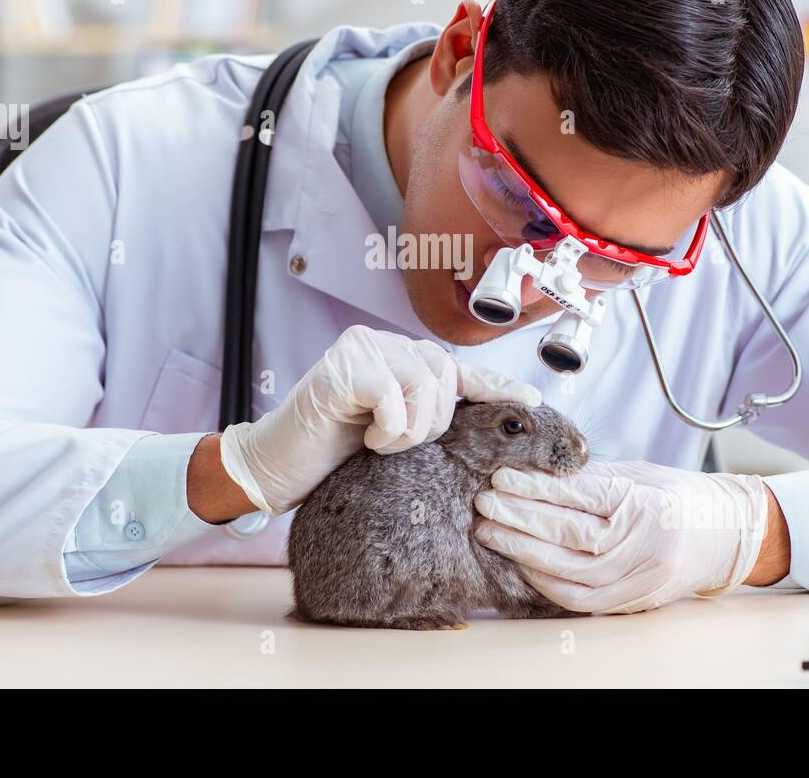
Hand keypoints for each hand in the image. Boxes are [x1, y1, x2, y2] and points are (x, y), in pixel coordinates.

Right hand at [220, 325, 540, 514]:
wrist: (276, 466)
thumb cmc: (332, 453)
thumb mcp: (392, 432)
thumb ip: (426, 414)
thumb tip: (486, 422)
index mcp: (397, 356)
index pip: (457, 368)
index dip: (495, 385)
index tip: (531, 402)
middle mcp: (381, 342)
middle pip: (445, 375)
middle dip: (433, 423)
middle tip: (396, 444)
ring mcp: (360, 349)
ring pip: (424, 384)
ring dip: (410, 429)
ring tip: (378, 443)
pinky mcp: (343, 368)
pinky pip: (393, 395)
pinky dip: (388, 426)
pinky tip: (364, 436)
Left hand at [473, 460, 769, 613]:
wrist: (729, 535)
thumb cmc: (677, 496)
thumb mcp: (638, 474)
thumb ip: (589, 478)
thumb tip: (533, 473)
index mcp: (646, 502)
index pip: (580, 496)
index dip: (535, 488)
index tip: (500, 478)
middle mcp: (645, 543)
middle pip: (570, 535)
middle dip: (519, 519)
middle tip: (484, 504)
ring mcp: (642, 577)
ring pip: (570, 571)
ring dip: (523, 552)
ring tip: (490, 532)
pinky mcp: (636, 601)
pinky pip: (581, 598)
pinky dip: (545, 582)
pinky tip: (520, 562)